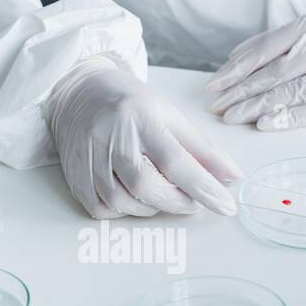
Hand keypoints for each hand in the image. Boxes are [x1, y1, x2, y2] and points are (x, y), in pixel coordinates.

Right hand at [47, 56, 241, 218]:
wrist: (80, 93)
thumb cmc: (132, 106)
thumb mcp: (170, 116)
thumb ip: (201, 149)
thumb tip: (232, 178)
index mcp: (141, 117)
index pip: (176, 160)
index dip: (203, 187)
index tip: (226, 206)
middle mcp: (111, 136)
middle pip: (146, 186)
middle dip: (177, 203)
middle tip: (193, 203)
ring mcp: (88, 157)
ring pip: (123, 202)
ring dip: (150, 210)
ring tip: (163, 197)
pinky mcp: (73, 173)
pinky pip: (100, 209)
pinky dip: (123, 212)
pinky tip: (134, 200)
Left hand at [206, 6, 305, 130]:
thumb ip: (282, 40)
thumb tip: (236, 58)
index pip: (266, 48)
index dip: (237, 68)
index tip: (215, 84)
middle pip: (274, 72)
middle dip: (241, 91)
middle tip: (218, 107)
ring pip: (291, 91)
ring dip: (258, 107)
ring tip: (234, 117)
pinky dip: (289, 118)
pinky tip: (267, 124)